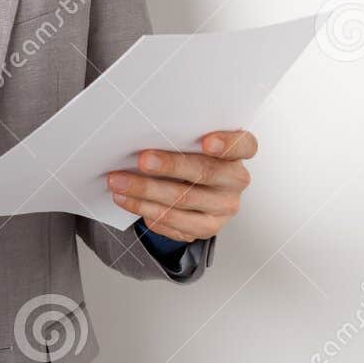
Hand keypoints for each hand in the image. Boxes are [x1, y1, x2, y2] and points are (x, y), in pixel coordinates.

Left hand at [105, 129, 256, 242]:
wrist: (196, 190)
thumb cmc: (192, 159)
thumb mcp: (191, 145)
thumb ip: (179, 139)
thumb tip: (142, 134)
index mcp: (236, 154)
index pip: (244, 145)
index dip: (227, 144)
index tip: (207, 142)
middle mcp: (235, 181)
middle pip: (205, 173)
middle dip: (170, 167)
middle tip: (142, 161)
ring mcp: (223, 208)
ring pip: (184, 200)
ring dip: (146, 192)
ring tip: (119, 183)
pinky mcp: (207, 228)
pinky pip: (174, 222)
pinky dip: (146, 210)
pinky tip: (127, 200)